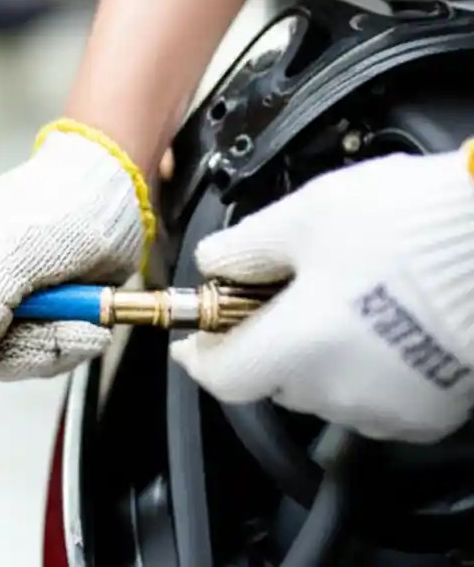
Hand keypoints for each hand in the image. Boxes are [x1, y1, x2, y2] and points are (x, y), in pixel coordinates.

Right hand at [0, 124, 152, 391]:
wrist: (116, 193)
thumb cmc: (60, 202)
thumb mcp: (18, 249)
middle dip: (14, 353)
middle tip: (56, 332)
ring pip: (3, 360)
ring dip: (49, 348)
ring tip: (82, 318)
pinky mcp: (27, 317)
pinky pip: (35, 355)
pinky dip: (66, 345)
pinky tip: (87, 320)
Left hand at [172, 150, 473, 442]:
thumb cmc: (413, 225)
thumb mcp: (307, 216)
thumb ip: (245, 247)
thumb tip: (212, 264)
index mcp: (298, 348)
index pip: (222, 378)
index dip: (200, 356)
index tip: (195, 337)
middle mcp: (340, 391)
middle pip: (274, 379)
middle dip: (268, 338)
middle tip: (288, 288)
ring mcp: (390, 408)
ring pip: (326, 387)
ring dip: (321, 352)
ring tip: (350, 294)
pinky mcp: (432, 412)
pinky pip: (377, 395)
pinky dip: (368, 366)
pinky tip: (388, 320)